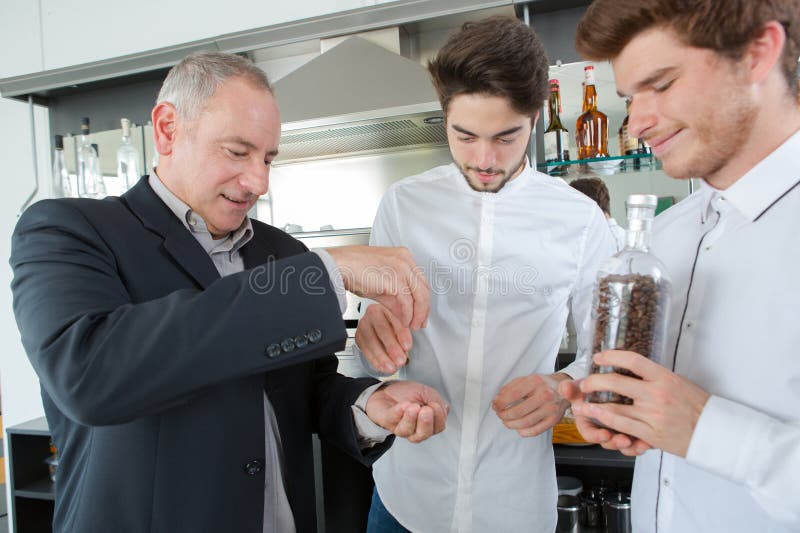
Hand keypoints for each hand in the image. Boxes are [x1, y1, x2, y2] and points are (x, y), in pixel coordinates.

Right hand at [326, 245, 428, 329]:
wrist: (340, 266)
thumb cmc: (353, 270)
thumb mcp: (380, 284)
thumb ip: (394, 297)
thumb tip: (404, 312)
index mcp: (403, 256)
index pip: (420, 281)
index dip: (423, 300)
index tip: (421, 312)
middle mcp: (405, 260)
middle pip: (424, 288)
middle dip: (423, 309)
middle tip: (420, 322)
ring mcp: (401, 268)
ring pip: (419, 295)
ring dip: (417, 314)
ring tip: (412, 325)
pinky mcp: (395, 279)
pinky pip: (407, 301)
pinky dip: (407, 314)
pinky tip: (404, 321)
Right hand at [355, 304, 412, 374]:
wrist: (378, 325)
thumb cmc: (393, 324)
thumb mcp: (403, 323)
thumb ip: (407, 332)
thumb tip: (408, 347)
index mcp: (388, 306)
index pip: (395, 319)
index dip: (402, 334)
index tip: (407, 347)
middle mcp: (373, 313)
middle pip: (382, 329)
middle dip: (392, 347)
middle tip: (400, 360)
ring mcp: (364, 324)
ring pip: (372, 341)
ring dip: (383, 357)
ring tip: (392, 367)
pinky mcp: (358, 336)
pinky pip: (365, 349)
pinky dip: (374, 360)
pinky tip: (382, 367)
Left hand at [365, 381, 448, 442]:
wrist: (387, 389)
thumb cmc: (408, 393)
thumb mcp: (427, 392)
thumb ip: (437, 400)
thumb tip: (444, 409)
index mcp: (428, 422)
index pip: (438, 427)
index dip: (439, 417)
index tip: (435, 404)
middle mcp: (415, 428)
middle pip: (423, 434)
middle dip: (426, 422)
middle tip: (426, 409)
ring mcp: (401, 427)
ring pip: (407, 431)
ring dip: (411, 418)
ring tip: (413, 406)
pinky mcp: (387, 421)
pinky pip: (393, 419)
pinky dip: (399, 411)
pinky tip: (404, 405)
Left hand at [492, 373, 569, 436]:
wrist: (563, 388)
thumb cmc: (541, 384)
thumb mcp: (526, 379)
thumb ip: (509, 388)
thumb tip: (496, 401)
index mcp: (535, 382)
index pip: (513, 395)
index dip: (500, 403)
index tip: (495, 406)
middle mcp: (545, 395)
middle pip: (518, 411)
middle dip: (504, 415)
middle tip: (499, 414)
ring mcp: (550, 408)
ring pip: (525, 422)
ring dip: (511, 424)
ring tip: (506, 421)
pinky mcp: (554, 420)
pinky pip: (535, 431)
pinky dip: (523, 432)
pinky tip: (518, 428)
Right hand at [558, 379, 651, 455]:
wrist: (603, 384)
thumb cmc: (590, 388)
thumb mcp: (579, 386)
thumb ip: (570, 388)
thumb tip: (565, 388)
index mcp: (587, 420)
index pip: (589, 433)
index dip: (596, 436)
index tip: (604, 434)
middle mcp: (602, 427)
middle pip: (608, 441)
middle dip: (616, 443)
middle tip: (625, 440)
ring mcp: (616, 430)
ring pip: (622, 444)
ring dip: (631, 446)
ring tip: (639, 443)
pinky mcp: (629, 429)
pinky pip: (635, 441)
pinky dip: (642, 443)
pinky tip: (648, 441)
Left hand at [566, 350, 709, 456]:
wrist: (715, 431)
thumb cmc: (697, 406)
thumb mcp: (678, 382)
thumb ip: (654, 377)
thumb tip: (633, 369)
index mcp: (664, 377)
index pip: (632, 360)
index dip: (611, 356)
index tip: (599, 357)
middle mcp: (657, 394)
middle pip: (616, 383)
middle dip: (594, 382)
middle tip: (585, 383)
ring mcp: (653, 415)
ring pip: (614, 408)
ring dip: (592, 406)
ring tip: (581, 404)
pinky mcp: (652, 434)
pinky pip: (623, 426)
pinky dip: (606, 421)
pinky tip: (596, 417)